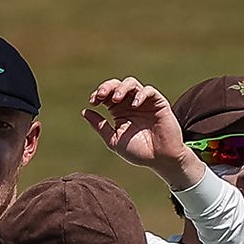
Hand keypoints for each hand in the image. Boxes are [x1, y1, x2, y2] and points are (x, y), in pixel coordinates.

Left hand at [82, 77, 200, 189]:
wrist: (159, 159)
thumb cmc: (138, 151)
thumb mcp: (114, 140)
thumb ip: (100, 126)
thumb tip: (84, 112)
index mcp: (118, 111)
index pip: (106, 95)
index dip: (98, 94)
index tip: (93, 102)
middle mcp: (130, 104)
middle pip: (117, 85)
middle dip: (107, 87)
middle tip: (100, 96)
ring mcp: (144, 102)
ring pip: (131, 84)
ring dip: (121, 88)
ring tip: (115, 99)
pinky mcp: (158, 103)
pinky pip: (149, 91)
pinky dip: (140, 94)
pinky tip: (134, 105)